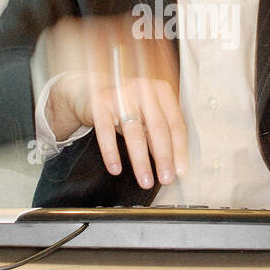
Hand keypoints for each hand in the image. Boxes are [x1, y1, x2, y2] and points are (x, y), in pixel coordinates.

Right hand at [42, 14, 187, 189]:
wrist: (89, 88)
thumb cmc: (125, 105)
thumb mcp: (146, 113)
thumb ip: (159, 132)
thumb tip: (173, 164)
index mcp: (161, 91)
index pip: (175, 123)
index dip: (179, 149)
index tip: (180, 170)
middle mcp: (143, 90)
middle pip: (158, 128)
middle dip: (164, 158)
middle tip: (167, 179)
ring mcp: (121, 95)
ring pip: (135, 133)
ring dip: (141, 161)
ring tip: (146, 181)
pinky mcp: (99, 104)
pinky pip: (106, 132)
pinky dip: (111, 153)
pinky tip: (115, 169)